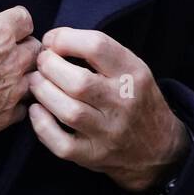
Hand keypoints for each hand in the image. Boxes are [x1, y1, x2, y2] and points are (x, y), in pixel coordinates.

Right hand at [0, 0, 39, 152]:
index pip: (25, 18)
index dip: (13, 21)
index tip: (2, 27)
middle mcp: (12, 61)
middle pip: (35, 47)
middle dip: (22, 45)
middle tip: (3, 50)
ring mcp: (12, 91)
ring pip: (35, 76)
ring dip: (24, 72)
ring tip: (3, 73)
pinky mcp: (7, 116)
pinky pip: (25, 104)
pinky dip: (16, 100)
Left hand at [26, 27, 190, 191]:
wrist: (158, 148)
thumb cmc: (135, 99)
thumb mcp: (132, 69)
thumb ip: (100, 54)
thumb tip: (54, 41)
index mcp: (133, 74)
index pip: (97, 46)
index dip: (65, 39)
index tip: (52, 40)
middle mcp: (123, 103)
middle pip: (78, 81)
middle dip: (49, 66)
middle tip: (41, 62)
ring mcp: (108, 133)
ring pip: (68, 111)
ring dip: (43, 92)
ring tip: (36, 82)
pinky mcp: (93, 155)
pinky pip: (61, 143)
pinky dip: (42, 125)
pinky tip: (37, 110)